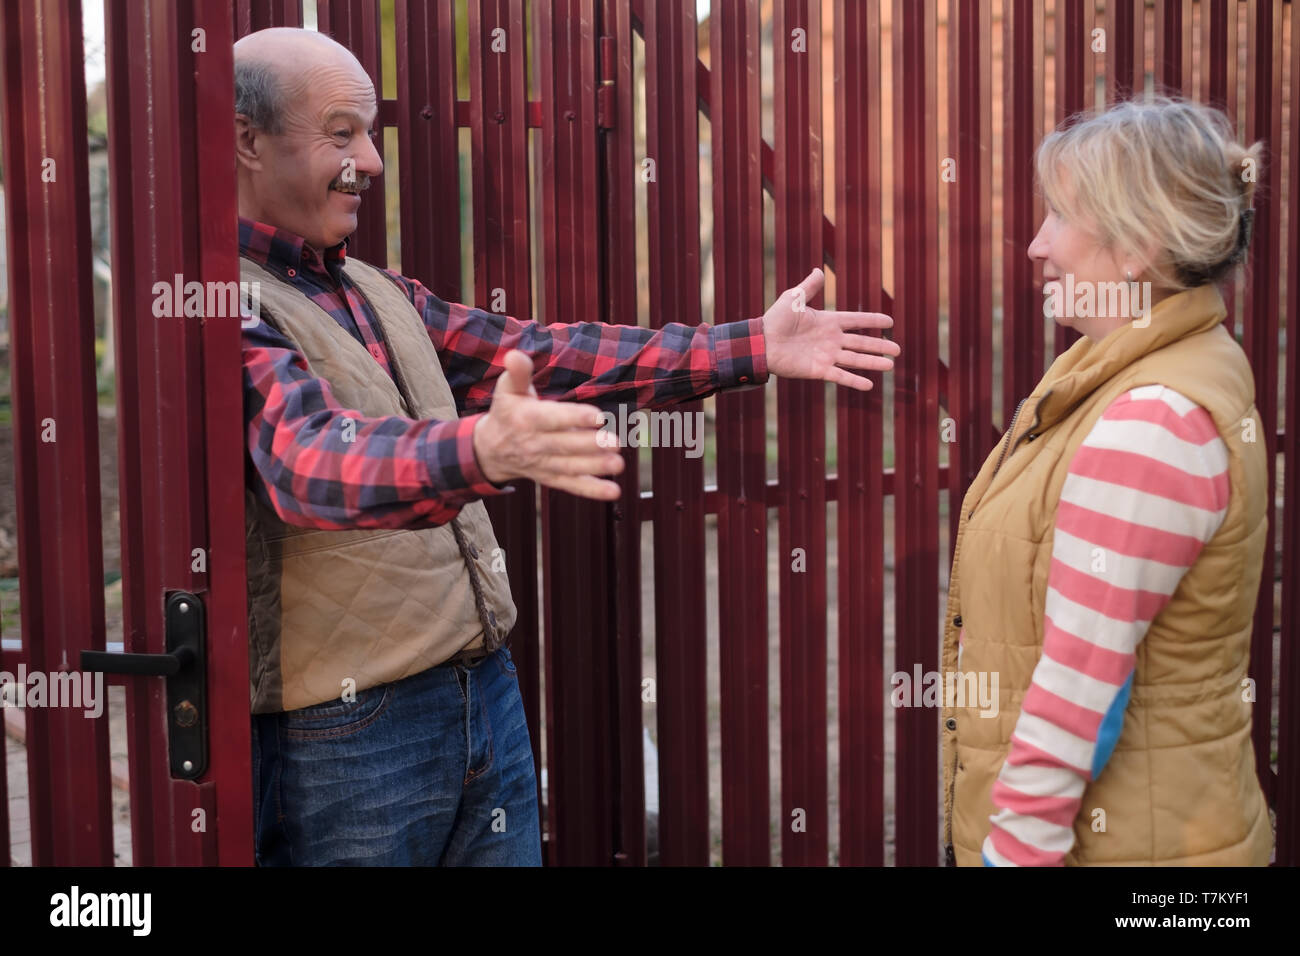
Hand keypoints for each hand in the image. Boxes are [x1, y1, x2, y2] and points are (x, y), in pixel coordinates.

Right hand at [472, 350, 623, 499]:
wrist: (491, 449)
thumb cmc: (507, 411)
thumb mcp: (508, 389)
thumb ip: (517, 373)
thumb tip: (515, 354)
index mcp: (526, 419)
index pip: (552, 419)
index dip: (574, 418)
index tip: (598, 416)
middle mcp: (534, 444)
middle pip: (564, 446)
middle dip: (590, 445)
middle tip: (616, 442)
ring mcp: (543, 464)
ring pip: (570, 468)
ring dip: (595, 468)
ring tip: (619, 464)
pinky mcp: (551, 479)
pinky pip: (571, 486)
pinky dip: (592, 491)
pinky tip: (613, 492)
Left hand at [762, 267, 899, 390]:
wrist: (761, 342)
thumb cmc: (775, 319)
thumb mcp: (793, 298)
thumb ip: (808, 287)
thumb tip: (818, 270)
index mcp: (828, 321)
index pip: (856, 321)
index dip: (872, 321)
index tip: (889, 322)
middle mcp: (830, 340)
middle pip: (861, 343)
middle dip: (879, 346)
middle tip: (897, 350)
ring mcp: (826, 356)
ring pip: (855, 360)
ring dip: (872, 363)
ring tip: (890, 365)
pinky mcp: (818, 370)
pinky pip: (840, 376)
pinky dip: (854, 381)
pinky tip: (869, 385)